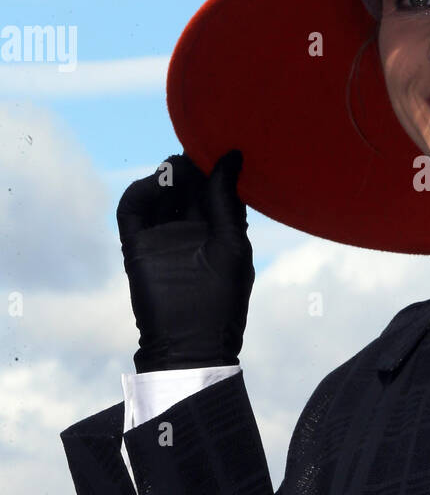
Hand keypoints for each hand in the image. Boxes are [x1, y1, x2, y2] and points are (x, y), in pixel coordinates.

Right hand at [116, 150, 254, 373]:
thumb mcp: (231, 244)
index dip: (212, 167)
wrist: (190, 345)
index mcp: (219, 229)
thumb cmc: (222, 301)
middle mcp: (189, 229)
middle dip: (187, 167)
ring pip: (158, 193)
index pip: (212, 187)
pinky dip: (140, 192)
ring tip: (175, 171)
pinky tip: (156, 185)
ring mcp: (162, 237)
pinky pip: (131, 211)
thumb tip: (232, 154)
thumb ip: (226, 201)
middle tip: (191, 157)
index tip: (214, 149)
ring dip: (165, 176)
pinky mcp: (136, 246)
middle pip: (184, 185)